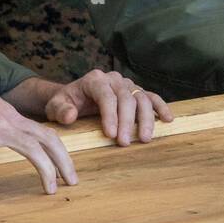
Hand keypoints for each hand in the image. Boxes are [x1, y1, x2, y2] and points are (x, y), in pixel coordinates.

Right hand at [0, 62, 77, 202]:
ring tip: (50, 191)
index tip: (67, 170)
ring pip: (31, 148)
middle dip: (64, 161)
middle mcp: (10, 120)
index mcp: (11, 118)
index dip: (59, 151)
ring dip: (45, 170)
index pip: (45, 133)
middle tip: (73, 182)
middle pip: (48, 139)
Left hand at [44, 69, 173, 146]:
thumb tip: (70, 115)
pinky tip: (168, 120)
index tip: (110, 135)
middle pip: (125, 98)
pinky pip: (151, 98)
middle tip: (124, 143)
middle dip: (126, 121)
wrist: (74, 98)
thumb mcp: (55, 107)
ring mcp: (127, 85)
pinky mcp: (136, 93)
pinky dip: (161, 107)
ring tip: (145, 139)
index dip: (110, 115)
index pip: (106, 95)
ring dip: (145, 119)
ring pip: (141, 98)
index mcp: (94, 80)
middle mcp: (113, 79)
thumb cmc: (66, 103)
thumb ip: (60, 110)